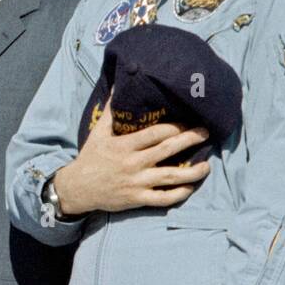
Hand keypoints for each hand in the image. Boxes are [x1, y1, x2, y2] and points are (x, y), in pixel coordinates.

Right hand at [52, 95, 209, 216]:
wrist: (77, 188)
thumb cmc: (90, 157)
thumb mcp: (98, 132)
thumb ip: (111, 110)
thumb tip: (118, 85)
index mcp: (124, 145)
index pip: (155, 133)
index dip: (174, 127)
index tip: (188, 122)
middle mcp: (133, 163)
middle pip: (167, 150)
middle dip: (189, 140)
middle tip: (205, 133)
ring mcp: (136, 183)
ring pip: (170, 177)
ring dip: (192, 172)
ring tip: (207, 166)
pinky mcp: (137, 199)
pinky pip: (163, 199)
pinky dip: (178, 194)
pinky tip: (190, 187)